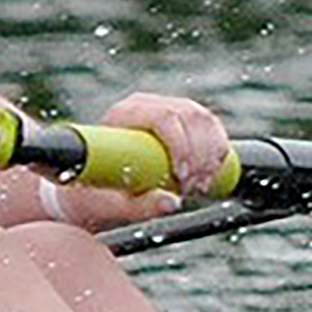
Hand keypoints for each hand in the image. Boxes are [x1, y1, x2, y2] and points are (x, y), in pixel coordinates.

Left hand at [99, 91, 229, 195]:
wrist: (94, 187)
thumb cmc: (95, 193)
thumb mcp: (111, 204)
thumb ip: (139, 206)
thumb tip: (171, 203)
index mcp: (123, 114)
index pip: (163, 116)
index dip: (181, 145)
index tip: (182, 178)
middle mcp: (146, 105)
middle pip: (189, 116)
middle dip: (199, 156)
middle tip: (192, 189)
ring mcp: (167, 107)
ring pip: (204, 120)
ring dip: (210, 156)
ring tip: (199, 186)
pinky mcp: (183, 119)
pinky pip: (211, 127)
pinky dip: (217, 153)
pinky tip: (208, 176)